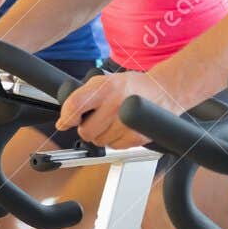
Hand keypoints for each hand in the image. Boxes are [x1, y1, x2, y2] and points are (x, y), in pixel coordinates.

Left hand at [56, 70, 170, 147]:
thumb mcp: (105, 81)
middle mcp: (116, 104)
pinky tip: (123, 128)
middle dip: (87, 128)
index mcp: (106, 87)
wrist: (164, 92)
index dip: (67, 117)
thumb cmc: (133, 87)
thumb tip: (63, 122)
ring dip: (102, 135)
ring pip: (99, 141)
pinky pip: (114, 147)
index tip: (66, 122)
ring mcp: (127, 123)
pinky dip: (115, 140)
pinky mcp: (136, 137)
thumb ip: (81, 97)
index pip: (75, 105)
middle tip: (97, 119)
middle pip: (86, 131)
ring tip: (114, 121)